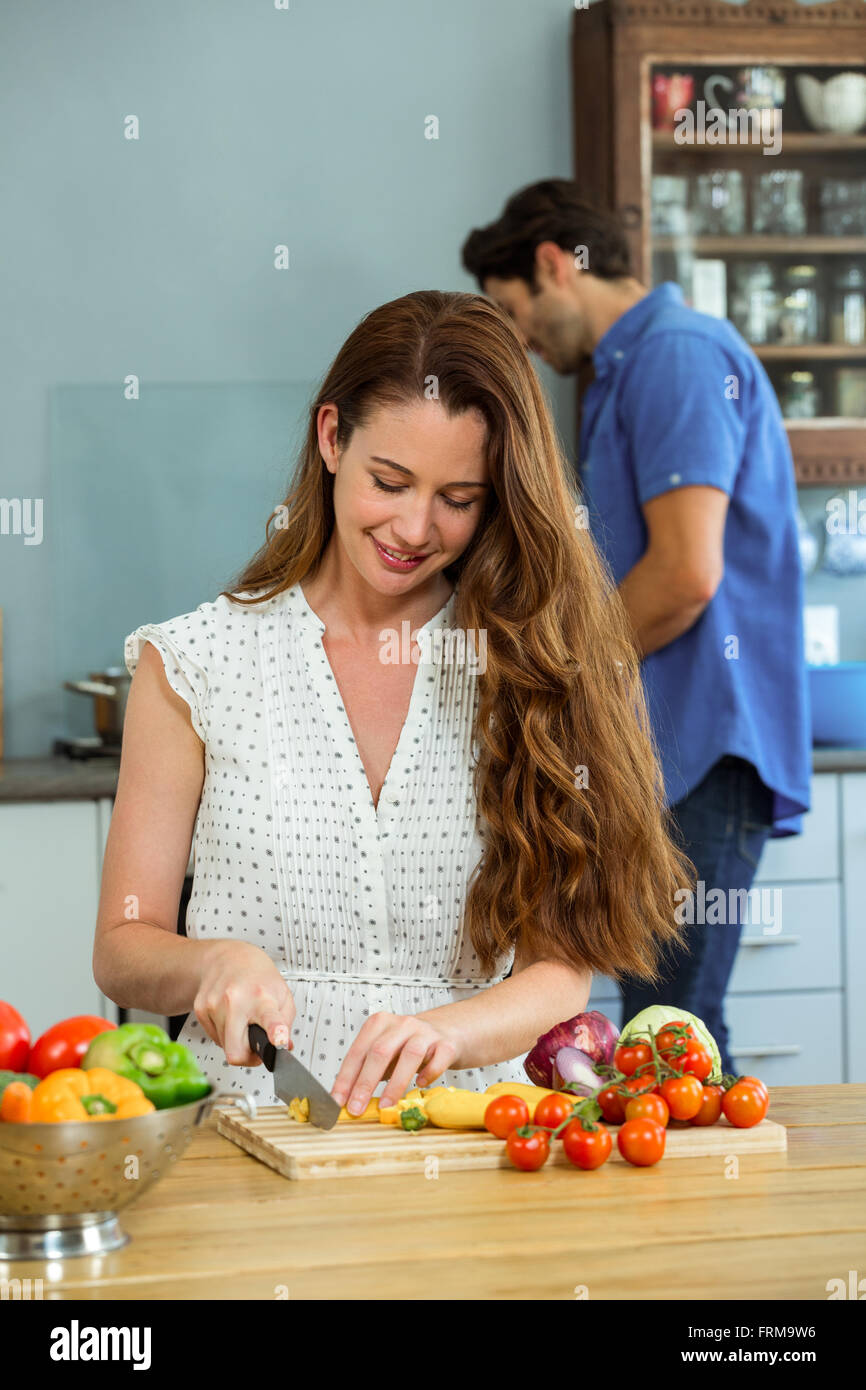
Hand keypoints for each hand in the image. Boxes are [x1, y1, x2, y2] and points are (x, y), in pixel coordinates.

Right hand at [193, 940, 296, 1065]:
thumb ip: (286, 1022)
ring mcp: (215, 1005)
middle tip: (255, 1043)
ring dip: (235, 1041)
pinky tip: (229, 1016)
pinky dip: (224, 1033)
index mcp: (262, 997)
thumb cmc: (258, 976)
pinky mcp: (200, 1009)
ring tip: (241, 1020)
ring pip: (224, 1047)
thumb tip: (284, 1048)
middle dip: (247, 1057)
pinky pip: (214, 1038)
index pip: (270, 1018)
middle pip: (235, 1052)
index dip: (276, 1032)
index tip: (279, 1040)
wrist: (229, 957)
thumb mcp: (282, 994)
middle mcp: (235, 1000)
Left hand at [331, 1012, 461, 1114]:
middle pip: (380, 1051)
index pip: (358, 1052)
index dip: (346, 1078)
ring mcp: (425, 1033)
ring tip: (386, 1105)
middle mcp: (402, 1024)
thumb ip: (368, 1071)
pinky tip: (421, 1085)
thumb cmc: (410, 1046)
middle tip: (357, 1107)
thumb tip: (348, 1099)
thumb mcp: (386, 1053)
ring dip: (395, 1083)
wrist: (447, 1032)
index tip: (338, 1100)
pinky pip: (438, 1058)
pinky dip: (429, 1073)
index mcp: (380, 1024)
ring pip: (410, 1054)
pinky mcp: (446, 1044)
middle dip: (365, 1083)